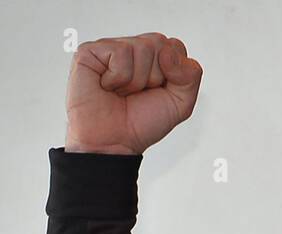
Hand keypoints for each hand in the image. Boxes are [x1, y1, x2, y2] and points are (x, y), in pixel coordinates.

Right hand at [64, 33, 201, 154]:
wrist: (114, 142)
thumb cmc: (141, 123)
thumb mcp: (181, 104)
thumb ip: (190, 75)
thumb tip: (167, 51)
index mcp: (155, 57)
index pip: (176, 47)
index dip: (174, 73)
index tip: (159, 91)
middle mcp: (133, 48)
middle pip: (160, 43)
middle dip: (155, 76)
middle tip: (138, 93)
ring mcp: (111, 48)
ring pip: (142, 47)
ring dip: (136, 80)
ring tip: (121, 92)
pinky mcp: (90, 50)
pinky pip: (120, 52)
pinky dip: (118, 77)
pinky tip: (107, 86)